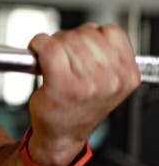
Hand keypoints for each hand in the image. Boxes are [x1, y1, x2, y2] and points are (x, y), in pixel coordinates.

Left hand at [27, 23, 139, 165]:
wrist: (61, 135)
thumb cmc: (79, 106)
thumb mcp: (109, 83)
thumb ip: (110, 57)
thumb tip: (96, 30)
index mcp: (127, 75)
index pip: (111, 32)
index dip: (91, 35)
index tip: (82, 46)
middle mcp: (110, 79)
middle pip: (85, 32)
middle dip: (69, 39)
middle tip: (63, 57)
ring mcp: (87, 82)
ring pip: (65, 38)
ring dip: (53, 43)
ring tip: (53, 61)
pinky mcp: (62, 84)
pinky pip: (48, 47)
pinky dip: (38, 44)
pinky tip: (38, 53)